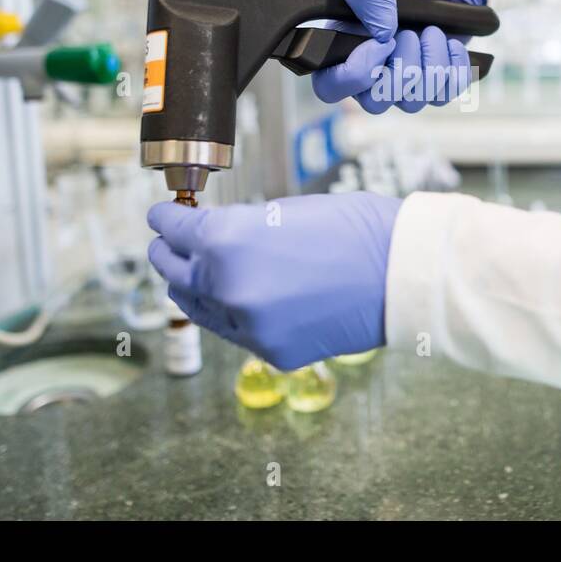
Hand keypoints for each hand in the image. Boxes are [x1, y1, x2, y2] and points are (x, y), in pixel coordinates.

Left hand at [146, 192, 401, 369]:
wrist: (400, 272)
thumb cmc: (353, 229)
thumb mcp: (282, 211)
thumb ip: (238, 227)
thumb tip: (212, 237)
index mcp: (224, 240)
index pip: (174, 230)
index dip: (164, 220)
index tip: (161, 217)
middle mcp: (225, 285)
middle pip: (173, 271)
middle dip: (167, 253)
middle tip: (166, 244)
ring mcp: (246, 324)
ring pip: (197, 306)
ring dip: (191, 287)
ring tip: (191, 275)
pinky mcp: (269, 350)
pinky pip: (234, 330)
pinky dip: (229, 313)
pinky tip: (235, 300)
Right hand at [313, 0, 487, 113]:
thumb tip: (380, 32)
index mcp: (344, 44)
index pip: (329, 87)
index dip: (355, 75)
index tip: (382, 43)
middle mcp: (371, 71)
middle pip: (374, 103)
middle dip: (401, 67)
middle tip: (411, 32)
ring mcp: (404, 81)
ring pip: (411, 103)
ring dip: (429, 62)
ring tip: (433, 30)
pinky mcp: (436, 84)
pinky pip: (444, 96)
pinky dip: (454, 67)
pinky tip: (451, 42)